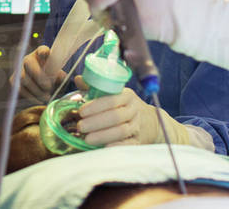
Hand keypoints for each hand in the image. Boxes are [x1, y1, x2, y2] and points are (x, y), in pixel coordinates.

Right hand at [14, 45, 63, 102]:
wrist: (39, 87)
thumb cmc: (51, 79)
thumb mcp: (58, 76)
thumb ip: (60, 76)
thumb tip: (60, 76)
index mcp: (41, 55)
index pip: (42, 50)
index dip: (43, 51)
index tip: (45, 55)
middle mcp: (28, 59)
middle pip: (28, 62)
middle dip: (38, 75)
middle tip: (48, 86)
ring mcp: (19, 69)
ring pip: (23, 77)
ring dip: (36, 89)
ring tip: (46, 97)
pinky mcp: (14, 80)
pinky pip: (19, 88)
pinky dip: (30, 96)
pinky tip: (39, 100)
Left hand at [76, 84, 211, 149]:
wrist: (150, 122)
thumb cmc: (124, 106)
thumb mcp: (114, 94)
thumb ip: (96, 87)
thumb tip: (78, 79)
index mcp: (127, 95)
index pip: (112, 99)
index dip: (96, 106)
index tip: (81, 111)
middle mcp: (134, 110)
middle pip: (116, 116)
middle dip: (96, 122)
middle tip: (80, 126)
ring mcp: (137, 126)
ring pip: (121, 131)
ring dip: (103, 135)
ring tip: (87, 139)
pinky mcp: (138, 140)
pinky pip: (129, 144)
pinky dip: (117, 146)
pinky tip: (104, 148)